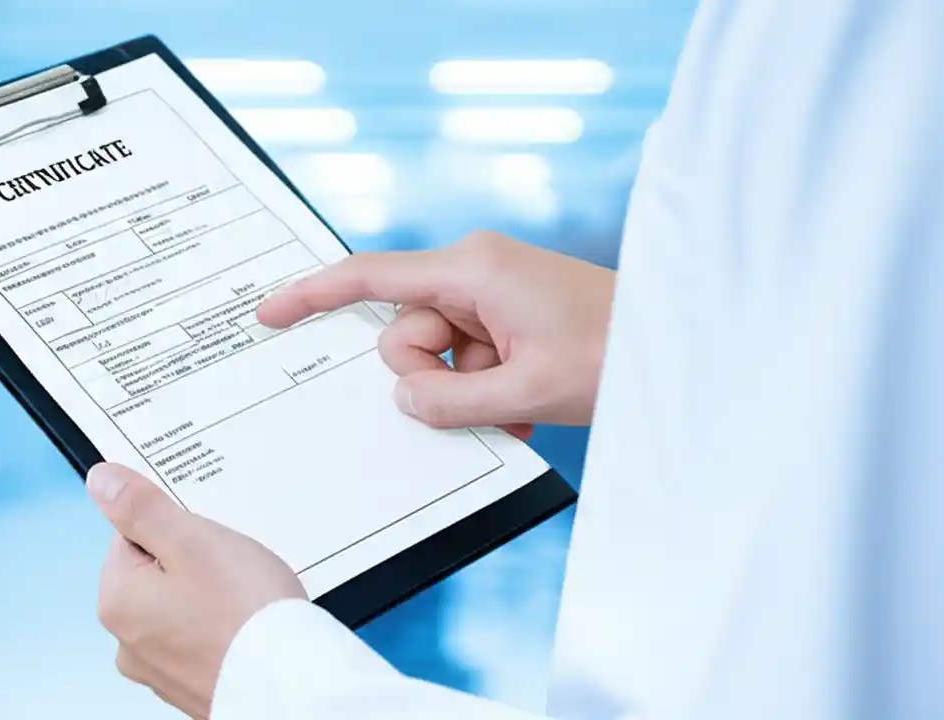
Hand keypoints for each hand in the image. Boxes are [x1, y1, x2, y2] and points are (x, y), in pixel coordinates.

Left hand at [88, 462, 306, 717]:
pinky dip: (224, 629)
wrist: (290, 683)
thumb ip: (140, 507)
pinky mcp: (191, 682)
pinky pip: (202, 638)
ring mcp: (160, 668)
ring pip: (183, 605)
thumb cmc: (245, 613)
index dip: (179, 530)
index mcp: (117, 600)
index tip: (209, 545)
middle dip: (197, 564)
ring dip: (213, 598)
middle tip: (233, 573)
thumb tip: (100, 480)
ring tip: (245, 602)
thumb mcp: (190, 540)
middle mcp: (128, 641)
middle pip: (158, 572)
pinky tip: (247, 628)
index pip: (135, 535)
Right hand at [258, 231, 614, 435]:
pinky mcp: (506, 313)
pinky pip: (467, 359)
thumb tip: (404, 398)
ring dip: (468, 393)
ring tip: (521, 410)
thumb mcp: (526, 393)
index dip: (314, 296)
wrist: (674, 344)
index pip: (371, 278)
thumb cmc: (612, 355)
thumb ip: (451, 402)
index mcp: (471, 269)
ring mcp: (491, 292)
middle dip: (433, 379)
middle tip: (490, 398)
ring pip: (437, 357)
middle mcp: (474, 271)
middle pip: (406, 335)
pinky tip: (525, 409)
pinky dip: (486, 390)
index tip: (270, 313)